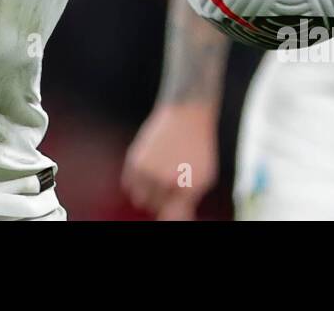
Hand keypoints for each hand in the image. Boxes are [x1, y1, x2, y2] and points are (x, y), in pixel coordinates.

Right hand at [121, 104, 218, 219]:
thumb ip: (189, 202)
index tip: (173, 209)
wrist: (186, 115)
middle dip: (161, 201)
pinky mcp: (134, 159)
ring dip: (147, 194)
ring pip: (139, 199)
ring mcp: (147, 170)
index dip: (171, 215)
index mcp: (184, 187)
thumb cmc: (197, 148)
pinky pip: (128, 185)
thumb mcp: (204, 176)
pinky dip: (137, 183)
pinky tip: (149, 172)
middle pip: (154, 208)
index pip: (170, 217)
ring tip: (160, 178)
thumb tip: (176, 219)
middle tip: (171, 186)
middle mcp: (164, 180)